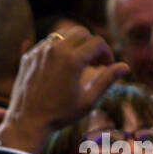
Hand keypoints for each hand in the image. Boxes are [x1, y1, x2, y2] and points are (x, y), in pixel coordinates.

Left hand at [0, 27, 129, 153]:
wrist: (27, 121)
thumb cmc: (60, 114)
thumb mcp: (88, 100)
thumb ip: (107, 80)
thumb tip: (125, 67)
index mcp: (73, 60)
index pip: (97, 42)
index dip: (107, 53)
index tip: (106, 66)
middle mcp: (56, 49)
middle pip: (81, 32)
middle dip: (92, 45)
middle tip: (95, 63)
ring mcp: (40, 50)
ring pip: (63, 34)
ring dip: (75, 45)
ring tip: (78, 64)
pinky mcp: (29, 55)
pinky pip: (48, 43)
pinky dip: (58, 49)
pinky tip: (61, 67)